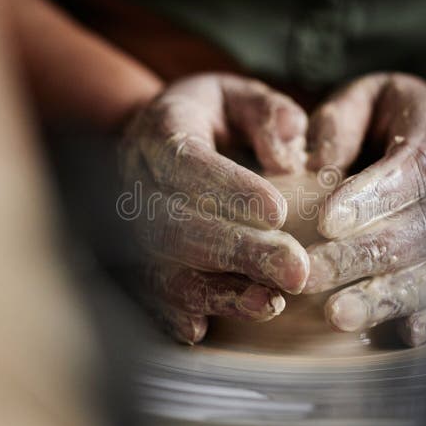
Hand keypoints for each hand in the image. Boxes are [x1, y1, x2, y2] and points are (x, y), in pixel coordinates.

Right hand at [119, 73, 310, 343]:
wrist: (148, 138)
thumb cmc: (208, 116)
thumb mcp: (237, 94)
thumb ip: (268, 113)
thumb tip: (290, 152)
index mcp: (161, 132)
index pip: (187, 161)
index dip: (229, 188)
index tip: (280, 211)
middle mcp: (137, 182)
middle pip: (176, 224)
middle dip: (238, 251)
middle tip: (296, 271)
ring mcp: (129, 225)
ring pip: (161, 266)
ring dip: (215, 290)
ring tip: (268, 304)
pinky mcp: (133, 257)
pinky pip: (145, 292)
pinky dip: (170, 315)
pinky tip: (202, 331)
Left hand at [304, 73, 425, 344]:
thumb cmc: (383, 118)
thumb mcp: (357, 103)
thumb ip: (336, 127)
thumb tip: (315, 166)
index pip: (416, 164)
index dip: (374, 196)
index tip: (325, 221)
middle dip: (367, 254)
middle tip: (311, 275)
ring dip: (392, 293)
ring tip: (339, 314)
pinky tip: (404, 333)